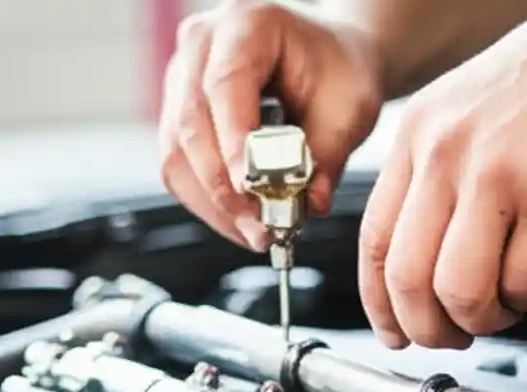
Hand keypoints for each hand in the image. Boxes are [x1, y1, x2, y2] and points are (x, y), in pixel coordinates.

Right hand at [158, 0, 383, 250]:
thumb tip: (310, 202)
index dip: (232, 141)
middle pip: (190, 124)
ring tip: (254, 232)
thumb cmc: (339, 70)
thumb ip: (329, 153)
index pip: (225, 85)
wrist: (330, 59)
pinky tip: (238, 220)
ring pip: (176, 152)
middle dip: (223, 187)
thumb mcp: (350, 106)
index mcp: (247, 24)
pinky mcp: (178, 112)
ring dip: (212, 202)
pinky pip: (178, 165)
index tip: (250, 188)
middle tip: (260, 227)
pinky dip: (206, 200)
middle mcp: (202, 45)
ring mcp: (183, 78)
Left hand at [359, 0, 526, 348]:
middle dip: (428, 327)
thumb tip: (430, 244)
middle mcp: (447, 152)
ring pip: (456, 291)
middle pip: (405, 277)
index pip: (373, 239)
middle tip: (456, 335)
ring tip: (509, 306)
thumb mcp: (476, 103)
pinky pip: (520, 283)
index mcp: (421, 131)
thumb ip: (444, 166)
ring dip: (482, 320)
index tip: (396, 328)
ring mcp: (497, 176)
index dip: (381, 302)